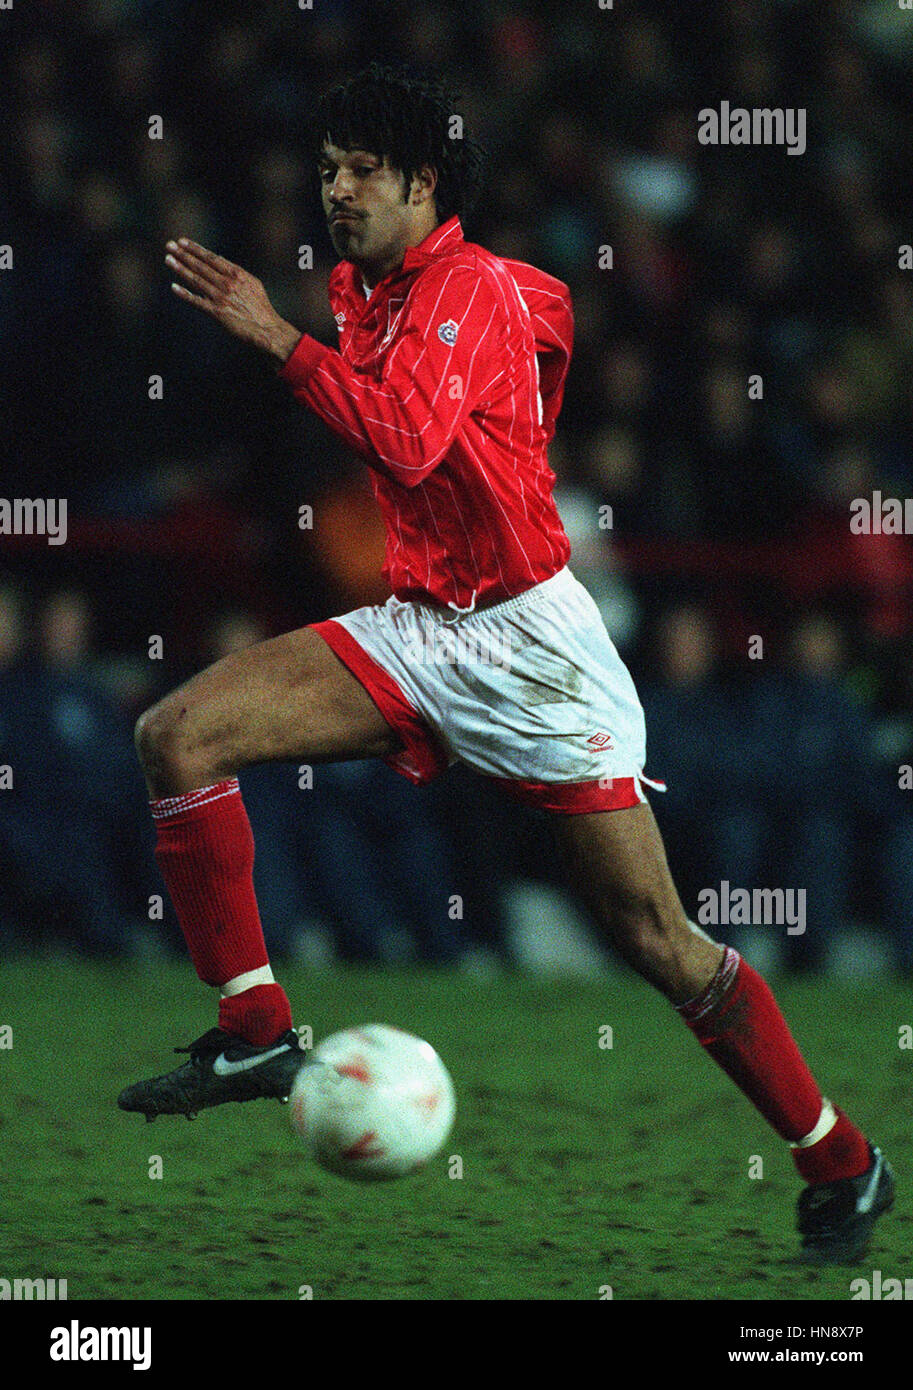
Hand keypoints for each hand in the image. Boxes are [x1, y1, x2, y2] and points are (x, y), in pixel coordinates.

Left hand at [165, 238, 300, 361]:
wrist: (266, 328)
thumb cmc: (260, 306)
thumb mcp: (253, 283)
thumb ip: (236, 272)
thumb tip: (221, 261)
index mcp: (237, 274)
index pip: (211, 258)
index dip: (196, 249)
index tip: (183, 241)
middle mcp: (227, 283)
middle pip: (201, 266)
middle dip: (184, 254)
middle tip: (169, 245)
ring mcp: (221, 297)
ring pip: (196, 280)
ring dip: (180, 269)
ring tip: (168, 259)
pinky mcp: (217, 313)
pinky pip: (197, 301)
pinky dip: (185, 294)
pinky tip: (174, 287)